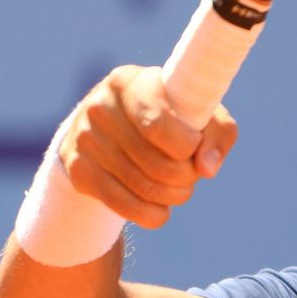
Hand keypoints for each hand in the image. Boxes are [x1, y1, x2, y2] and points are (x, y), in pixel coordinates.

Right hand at [60, 65, 238, 227]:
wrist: (112, 130)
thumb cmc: (170, 118)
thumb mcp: (201, 115)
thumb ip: (218, 134)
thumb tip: (207, 168)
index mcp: (130, 83)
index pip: (159, 125)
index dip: (188, 147)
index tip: (195, 146)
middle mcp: (100, 107)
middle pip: (158, 164)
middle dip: (186, 177)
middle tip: (190, 174)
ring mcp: (84, 139)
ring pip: (144, 188)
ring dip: (173, 196)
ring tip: (178, 188)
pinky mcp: (78, 170)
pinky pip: (124, 206)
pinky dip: (152, 214)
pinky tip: (160, 208)